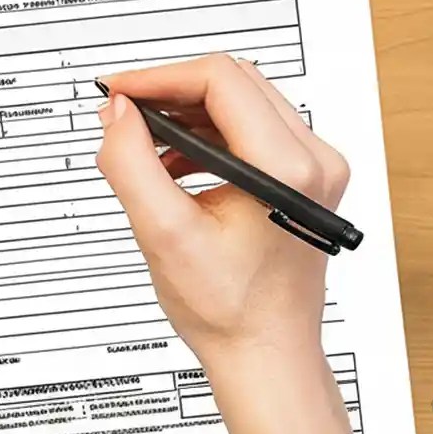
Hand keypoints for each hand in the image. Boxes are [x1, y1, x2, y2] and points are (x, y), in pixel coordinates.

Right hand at [95, 54, 361, 433]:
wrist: (267, 354)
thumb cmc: (230, 312)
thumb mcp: (163, 235)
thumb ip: (131, 164)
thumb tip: (117, 113)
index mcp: (287, 169)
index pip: (219, 81)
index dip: (159, 79)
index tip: (118, 92)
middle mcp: (314, 160)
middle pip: (234, 83)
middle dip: (171, 91)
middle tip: (123, 113)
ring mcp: (316, 168)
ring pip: (243, 102)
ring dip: (187, 114)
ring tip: (144, 144)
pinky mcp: (306, 178)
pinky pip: (253, 129)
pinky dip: (208, 135)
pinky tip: (173, 163)